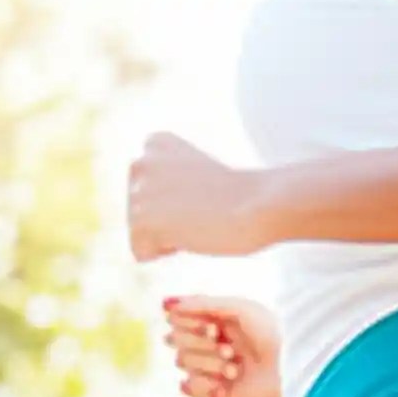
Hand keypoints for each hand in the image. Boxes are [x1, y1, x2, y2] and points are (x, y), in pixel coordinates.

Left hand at [127, 132, 271, 260]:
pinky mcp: (143, 220)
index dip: (174, 203)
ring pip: (140, 234)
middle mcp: (141, 161)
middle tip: (203, 210)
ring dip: (169, 236)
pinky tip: (191, 235)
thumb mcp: (196, 174)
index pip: (143, 192)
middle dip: (166, 221)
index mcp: (155, 143)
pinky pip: (140, 252)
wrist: (260, 205)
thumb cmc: (242, 196)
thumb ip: (168, 184)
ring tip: (200, 220)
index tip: (203, 193)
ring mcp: (140, 191)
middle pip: (138, 213)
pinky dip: (165, 253)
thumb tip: (154, 214)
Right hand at [163, 295, 281, 396]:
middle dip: (200, 344)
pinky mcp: (212, 392)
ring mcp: (208, 367)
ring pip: (180, 362)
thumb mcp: (239, 309)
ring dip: (207, 363)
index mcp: (211, 319)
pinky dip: (204, 385)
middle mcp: (206, 342)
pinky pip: (187, 387)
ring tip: (234, 368)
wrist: (293, 366)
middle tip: (229, 348)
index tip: (214, 327)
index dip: (188, 324)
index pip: (176, 319)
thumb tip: (164, 304)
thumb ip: (201, 304)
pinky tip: (225, 385)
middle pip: (173, 340)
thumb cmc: (271, 332)